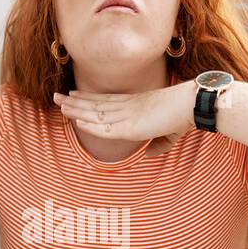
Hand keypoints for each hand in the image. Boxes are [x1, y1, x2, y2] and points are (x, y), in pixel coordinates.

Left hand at [53, 81, 195, 156]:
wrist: (191, 105)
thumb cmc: (183, 116)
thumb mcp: (169, 134)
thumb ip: (158, 145)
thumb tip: (149, 154)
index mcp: (135, 103)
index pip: (106, 99)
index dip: (88, 97)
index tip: (73, 94)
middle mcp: (128, 106)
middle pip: (95, 103)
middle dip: (75, 100)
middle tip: (56, 96)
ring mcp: (127, 115)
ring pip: (95, 112)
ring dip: (76, 109)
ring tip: (58, 104)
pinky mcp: (130, 126)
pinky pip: (105, 127)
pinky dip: (90, 124)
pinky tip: (76, 121)